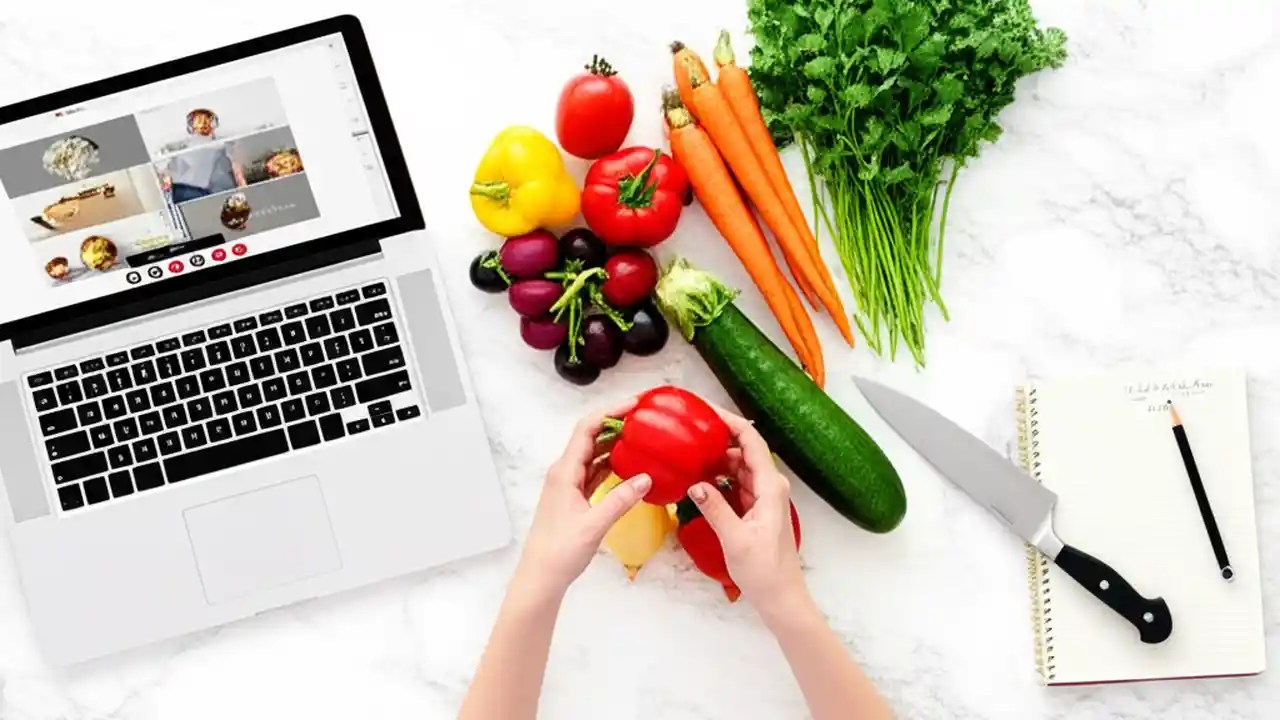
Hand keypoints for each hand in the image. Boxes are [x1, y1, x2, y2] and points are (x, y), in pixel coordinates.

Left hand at [513, 399, 651, 600]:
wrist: (541, 576)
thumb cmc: (560, 551)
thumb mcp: (595, 525)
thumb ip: (621, 500)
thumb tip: (646, 478)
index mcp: (565, 472)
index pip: (587, 429)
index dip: (610, 412)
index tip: (634, 404)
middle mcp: (564, 473)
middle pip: (590, 437)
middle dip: (615, 423)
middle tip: (643, 417)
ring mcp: (568, 485)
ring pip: (593, 454)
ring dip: (614, 444)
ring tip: (640, 437)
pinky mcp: (574, 498)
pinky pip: (594, 472)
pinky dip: (611, 464)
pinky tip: (628, 466)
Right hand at [687, 410, 809, 623]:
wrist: (781, 598)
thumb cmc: (765, 572)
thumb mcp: (734, 539)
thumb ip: (715, 508)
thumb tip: (696, 484)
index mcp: (771, 487)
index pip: (751, 442)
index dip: (730, 422)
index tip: (706, 410)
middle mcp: (771, 487)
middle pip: (745, 449)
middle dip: (720, 435)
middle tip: (691, 427)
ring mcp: (764, 497)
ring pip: (740, 466)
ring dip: (718, 457)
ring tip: (691, 449)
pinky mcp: (757, 509)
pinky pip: (737, 483)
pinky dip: (720, 476)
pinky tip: (701, 476)